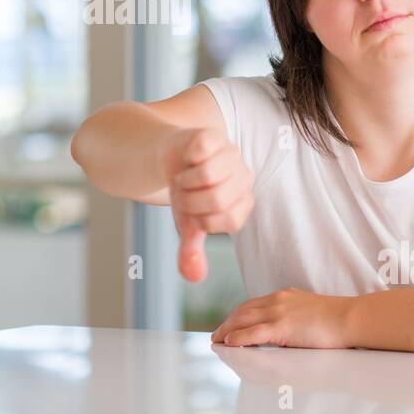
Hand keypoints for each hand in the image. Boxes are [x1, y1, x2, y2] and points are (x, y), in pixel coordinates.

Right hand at [159, 127, 253, 282]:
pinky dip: (185, 158)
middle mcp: (243, 178)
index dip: (199, 219)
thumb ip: (192, 251)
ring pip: (207, 174)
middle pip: (217, 197)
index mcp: (242, 203)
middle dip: (188, 201)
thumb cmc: (186, 192)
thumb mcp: (188, 224)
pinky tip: (187, 159)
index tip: (191, 213)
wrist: (171, 158)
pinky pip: (200, 150)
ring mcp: (231, 154)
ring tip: (182, 179)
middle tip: (181, 195)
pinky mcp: (215, 136)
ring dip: (184, 180)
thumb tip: (194, 276)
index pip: (226, 220)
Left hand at [212, 287, 355, 348]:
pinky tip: (229, 344)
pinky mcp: (283, 326)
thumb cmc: (337, 318)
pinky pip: (253, 332)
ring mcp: (279, 312)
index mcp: (284, 296)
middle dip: (227, 323)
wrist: (350, 318)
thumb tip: (290, 328)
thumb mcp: (309, 310)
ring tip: (217, 342)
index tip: (229, 324)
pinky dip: (238, 337)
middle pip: (242, 310)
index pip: (252, 304)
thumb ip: (295, 315)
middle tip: (216, 335)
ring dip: (227, 331)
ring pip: (243, 320)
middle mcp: (277, 300)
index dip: (237, 315)